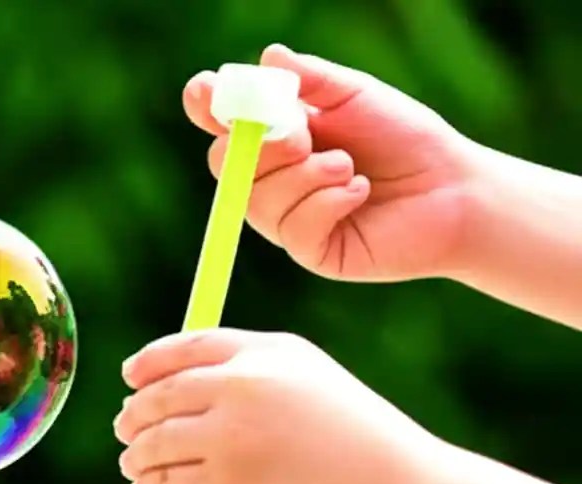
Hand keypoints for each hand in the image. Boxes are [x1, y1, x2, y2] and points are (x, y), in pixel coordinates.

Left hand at [113, 329, 445, 483]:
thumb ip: (250, 371)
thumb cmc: (356, 443)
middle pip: (160, 395)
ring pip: (154, 442)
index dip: (150, 362)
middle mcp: (243, 388)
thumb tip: (176, 383)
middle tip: (125, 427)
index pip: (186, 348)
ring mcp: (231, 439)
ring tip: (133, 462)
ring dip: (136, 454)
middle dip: (135, 413)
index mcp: (266, 354)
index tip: (130, 376)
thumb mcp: (311, 382)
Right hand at [184, 44, 478, 281]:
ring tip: (347, 166)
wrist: (453, 188)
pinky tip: (359, 192)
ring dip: (304, 176)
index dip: (206, 106)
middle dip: (257, 146)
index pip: (222, 122)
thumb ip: (313, 80)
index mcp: (276, 135)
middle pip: (224, 164)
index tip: (208, 91)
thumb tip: (269, 58)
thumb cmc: (405, 138)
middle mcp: (272, 178)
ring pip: (257, 199)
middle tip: (300, 136)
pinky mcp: (310, 250)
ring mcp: (286, 217)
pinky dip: (327, 203)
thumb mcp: (356, 97)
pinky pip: (292, 228)